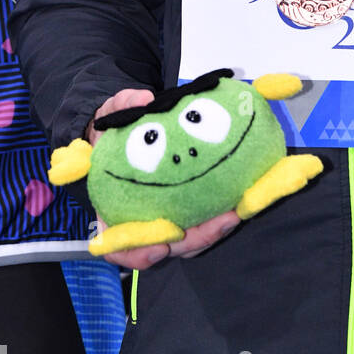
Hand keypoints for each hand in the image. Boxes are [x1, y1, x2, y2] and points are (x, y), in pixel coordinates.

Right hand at [87, 88, 240, 268]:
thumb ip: (124, 106)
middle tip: (223, 220)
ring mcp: (165, 216)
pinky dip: (220, 214)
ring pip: (190, 238)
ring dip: (215, 229)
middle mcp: (141, 219)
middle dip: (196, 238)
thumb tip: (144, 100)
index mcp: (112, 207)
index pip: (119, 246)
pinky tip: (240, 200)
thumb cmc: (115, 129)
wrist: (128, 130)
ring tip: (238, 211)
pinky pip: (203, 217)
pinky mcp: (187, 206)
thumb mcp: (113, 112)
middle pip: (167, 246)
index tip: (160, 247)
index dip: (138, 253)